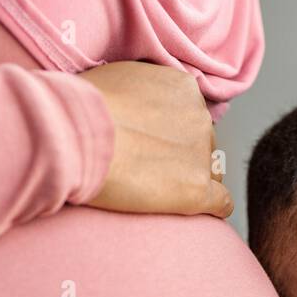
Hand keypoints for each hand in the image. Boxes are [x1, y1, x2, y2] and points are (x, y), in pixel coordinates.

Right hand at [80, 61, 232, 218]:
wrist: (74, 137)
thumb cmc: (80, 110)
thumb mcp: (115, 81)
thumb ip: (135, 94)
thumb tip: (128, 108)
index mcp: (181, 88)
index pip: (190, 116)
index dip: (173, 135)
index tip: (154, 147)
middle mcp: (199, 117)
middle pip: (204, 144)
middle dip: (184, 158)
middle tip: (154, 173)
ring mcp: (200, 154)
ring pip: (212, 173)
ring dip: (194, 182)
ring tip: (168, 195)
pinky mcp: (196, 190)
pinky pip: (221, 203)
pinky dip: (215, 209)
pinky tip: (205, 215)